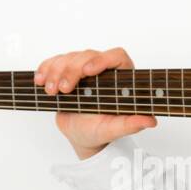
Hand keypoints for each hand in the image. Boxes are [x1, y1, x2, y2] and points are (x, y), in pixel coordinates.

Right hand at [34, 47, 156, 159]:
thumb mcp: (115, 129)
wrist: (81, 134)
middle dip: (71, 70)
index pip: (116, 56)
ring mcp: (82, 68)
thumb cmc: (101, 131)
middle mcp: (102, 69)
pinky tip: (40, 80)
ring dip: (56, 71)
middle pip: (87, 55)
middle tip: (64, 90)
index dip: (102, 59)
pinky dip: (45, 69)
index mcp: (121, 77)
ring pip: (69, 57)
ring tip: (51, 91)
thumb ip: (131, 124)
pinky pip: (54, 62)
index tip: (88, 72)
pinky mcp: (65, 71)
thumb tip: (151, 121)